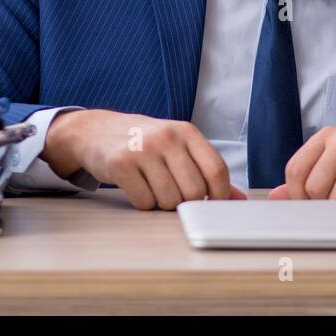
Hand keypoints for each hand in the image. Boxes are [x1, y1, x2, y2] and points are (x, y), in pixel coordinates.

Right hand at [42, 109, 246, 209]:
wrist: (95, 131)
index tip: (209, 203)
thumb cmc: (144, 143)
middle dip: (186, 202)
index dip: (218, 195)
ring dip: (163, 204)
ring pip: (169, 200)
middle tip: (174, 194)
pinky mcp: (120, 164)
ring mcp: (142, 149)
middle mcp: (166, 137)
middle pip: (194, 191)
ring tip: (153, 187)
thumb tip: (239, 200)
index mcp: (186, 131)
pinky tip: (136, 187)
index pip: (216, 170)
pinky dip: (143, 203)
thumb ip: (207, 171)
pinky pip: (144, 202)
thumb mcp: (178, 147)